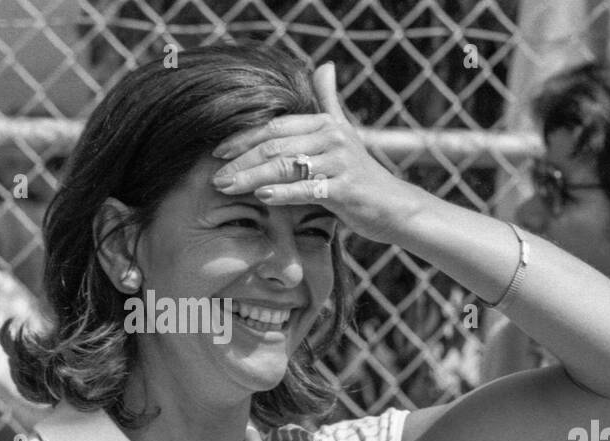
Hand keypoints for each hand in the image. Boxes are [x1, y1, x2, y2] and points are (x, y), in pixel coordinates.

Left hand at [209, 63, 418, 243]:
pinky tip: (261, 197)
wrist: (394, 206)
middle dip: (240, 162)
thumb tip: (325, 65)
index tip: (218, 152)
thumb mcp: (345, 132)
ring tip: (227, 188)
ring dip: (251, 178)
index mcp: (326, 123)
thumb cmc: (363, 173)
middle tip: (215, 177)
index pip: (274, 127)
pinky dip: (282, 193)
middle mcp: (333, 138)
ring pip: (285, 167)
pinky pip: (306, 190)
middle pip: (275, 147)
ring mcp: (340, 163)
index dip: (243, 138)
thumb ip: (330, 100)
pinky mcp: (345, 190)